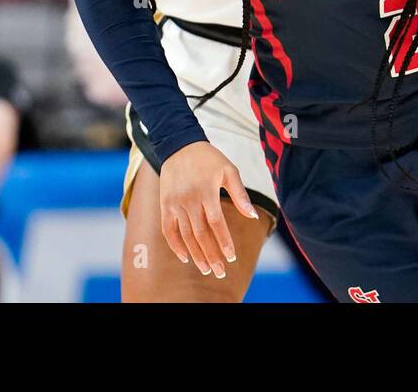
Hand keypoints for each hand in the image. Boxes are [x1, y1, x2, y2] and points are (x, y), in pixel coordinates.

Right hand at [158, 141, 259, 277]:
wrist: (179, 145)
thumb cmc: (209, 158)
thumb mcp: (229, 170)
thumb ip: (240, 194)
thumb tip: (252, 216)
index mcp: (207, 192)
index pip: (216, 223)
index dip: (224, 242)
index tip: (231, 257)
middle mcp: (189, 200)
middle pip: (201, 234)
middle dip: (211, 255)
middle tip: (220, 271)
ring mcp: (175, 203)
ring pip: (185, 235)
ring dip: (196, 255)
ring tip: (206, 269)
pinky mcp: (164, 205)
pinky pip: (168, 230)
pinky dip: (175, 245)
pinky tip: (185, 257)